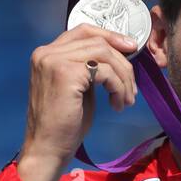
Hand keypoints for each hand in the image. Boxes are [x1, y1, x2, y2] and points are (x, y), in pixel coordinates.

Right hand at [16, 24, 139, 180]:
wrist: (48, 149)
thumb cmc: (63, 125)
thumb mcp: (77, 88)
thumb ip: (89, 68)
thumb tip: (118, 58)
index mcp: (47, 53)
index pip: (83, 30)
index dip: (110, 36)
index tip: (131, 48)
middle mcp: (47, 52)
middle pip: (97, 41)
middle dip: (122, 62)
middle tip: (133, 87)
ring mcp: (55, 61)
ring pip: (104, 54)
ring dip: (123, 77)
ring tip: (127, 99)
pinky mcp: (66, 74)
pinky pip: (105, 72)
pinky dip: (118, 87)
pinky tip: (117, 104)